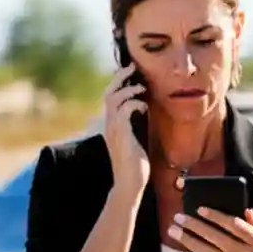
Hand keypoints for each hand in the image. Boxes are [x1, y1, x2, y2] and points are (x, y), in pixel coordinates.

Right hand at [102, 63, 149, 196]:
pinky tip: (144, 106)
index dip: (119, 85)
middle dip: (119, 78)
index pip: (110, 98)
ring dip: (128, 89)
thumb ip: (135, 128)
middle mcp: (109, 125)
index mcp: (112, 126)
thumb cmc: (135, 167)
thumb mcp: (135, 142)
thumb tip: (144, 114)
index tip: (131, 75)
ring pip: (113, 98)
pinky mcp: (121, 134)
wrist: (130, 184)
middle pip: (108, 93)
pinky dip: (134, 103)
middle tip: (132, 67)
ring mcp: (113, 129)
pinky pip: (124, 110)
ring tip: (141, 87)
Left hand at [169, 208, 252, 251]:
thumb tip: (246, 209)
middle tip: (180, 217)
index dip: (216, 216)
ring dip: (187, 239)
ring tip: (173, 230)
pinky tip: (184, 241)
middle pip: (216, 236)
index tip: (200, 210)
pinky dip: (194, 250)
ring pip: (206, 250)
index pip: (234, 225)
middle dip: (195, 225)